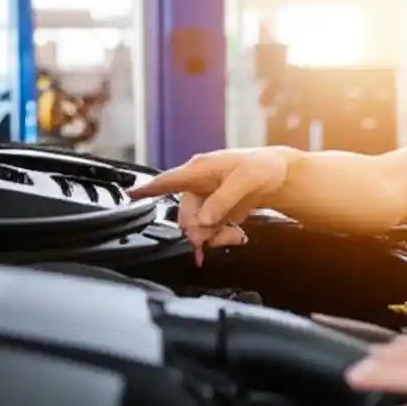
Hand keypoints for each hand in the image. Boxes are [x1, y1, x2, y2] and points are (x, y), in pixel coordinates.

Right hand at [126, 147, 294, 264]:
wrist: (278, 175)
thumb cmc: (261, 168)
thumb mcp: (246, 181)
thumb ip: (222, 200)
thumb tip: (202, 220)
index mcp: (199, 170)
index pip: (167, 181)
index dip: (145, 190)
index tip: (128, 196)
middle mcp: (197, 185)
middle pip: (184, 216)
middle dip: (199, 231)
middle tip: (217, 237)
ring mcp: (204, 199)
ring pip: (196, 227)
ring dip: (213, 237)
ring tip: (236, 235)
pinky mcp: (213, 211)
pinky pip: (208, 231)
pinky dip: (220, 237)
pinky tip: (235, 236)